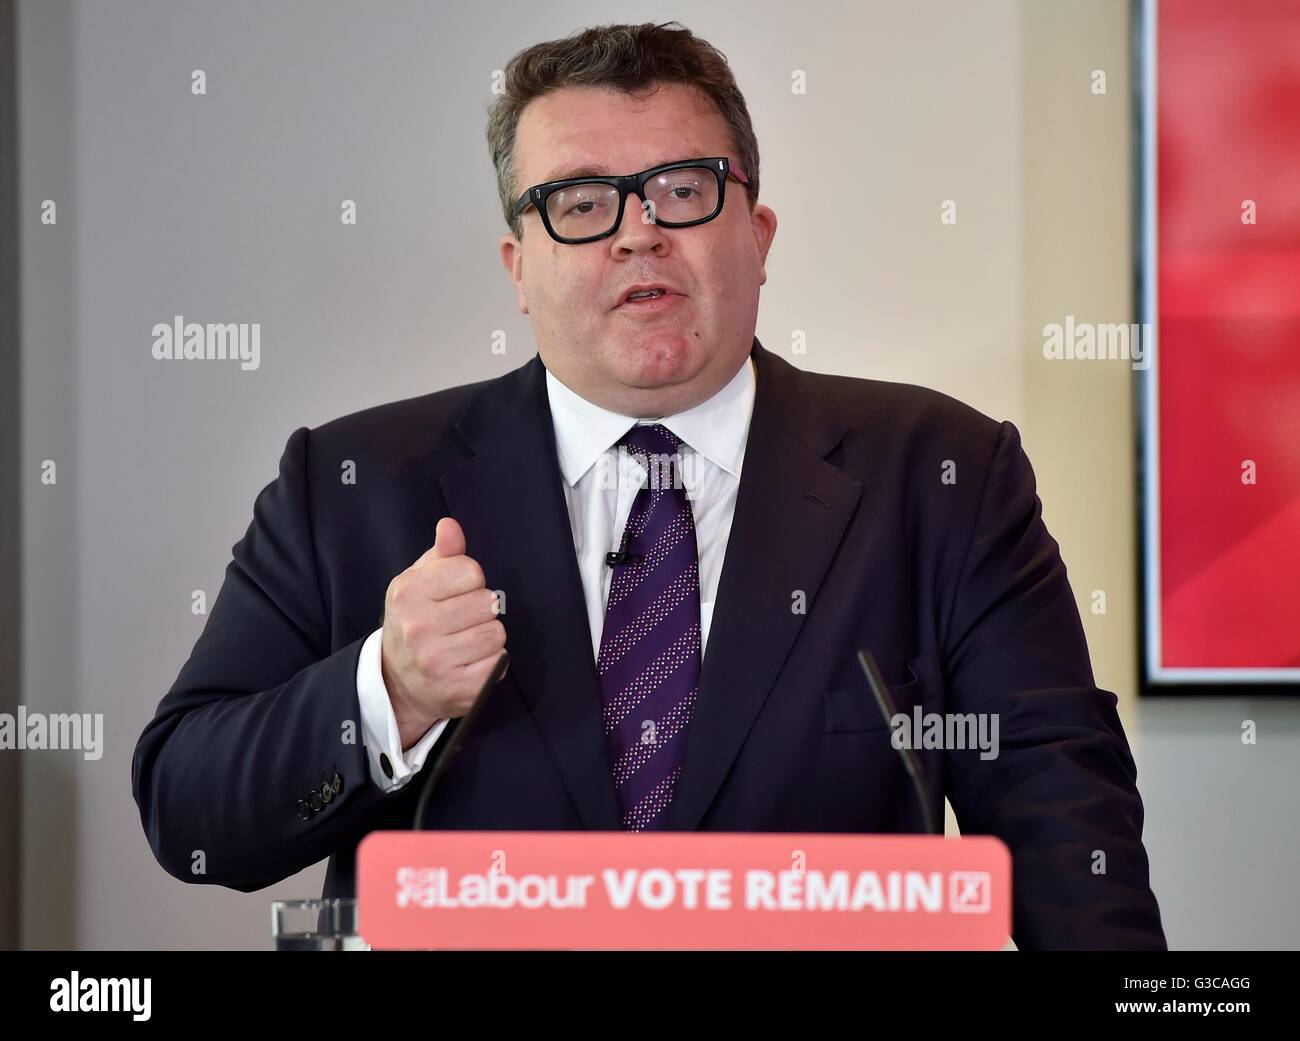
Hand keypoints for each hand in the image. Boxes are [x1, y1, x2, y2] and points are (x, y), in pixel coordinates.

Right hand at [380, 517, 506, 750]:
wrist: (397, 683)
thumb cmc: (415, 621)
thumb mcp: (418, 582)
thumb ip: (441, 554)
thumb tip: (450, 525)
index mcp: (407, 594)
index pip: (471, 571)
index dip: (469, 581)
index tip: (454, 594)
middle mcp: (418, 628)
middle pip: (487, 602)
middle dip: (480, 609)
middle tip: (459, 621)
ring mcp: (437, 661)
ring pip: (496, 632)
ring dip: (487, 636)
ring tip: (465, 642)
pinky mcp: (458, 689)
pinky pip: (500, 661)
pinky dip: (492, 661)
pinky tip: (470, 662)